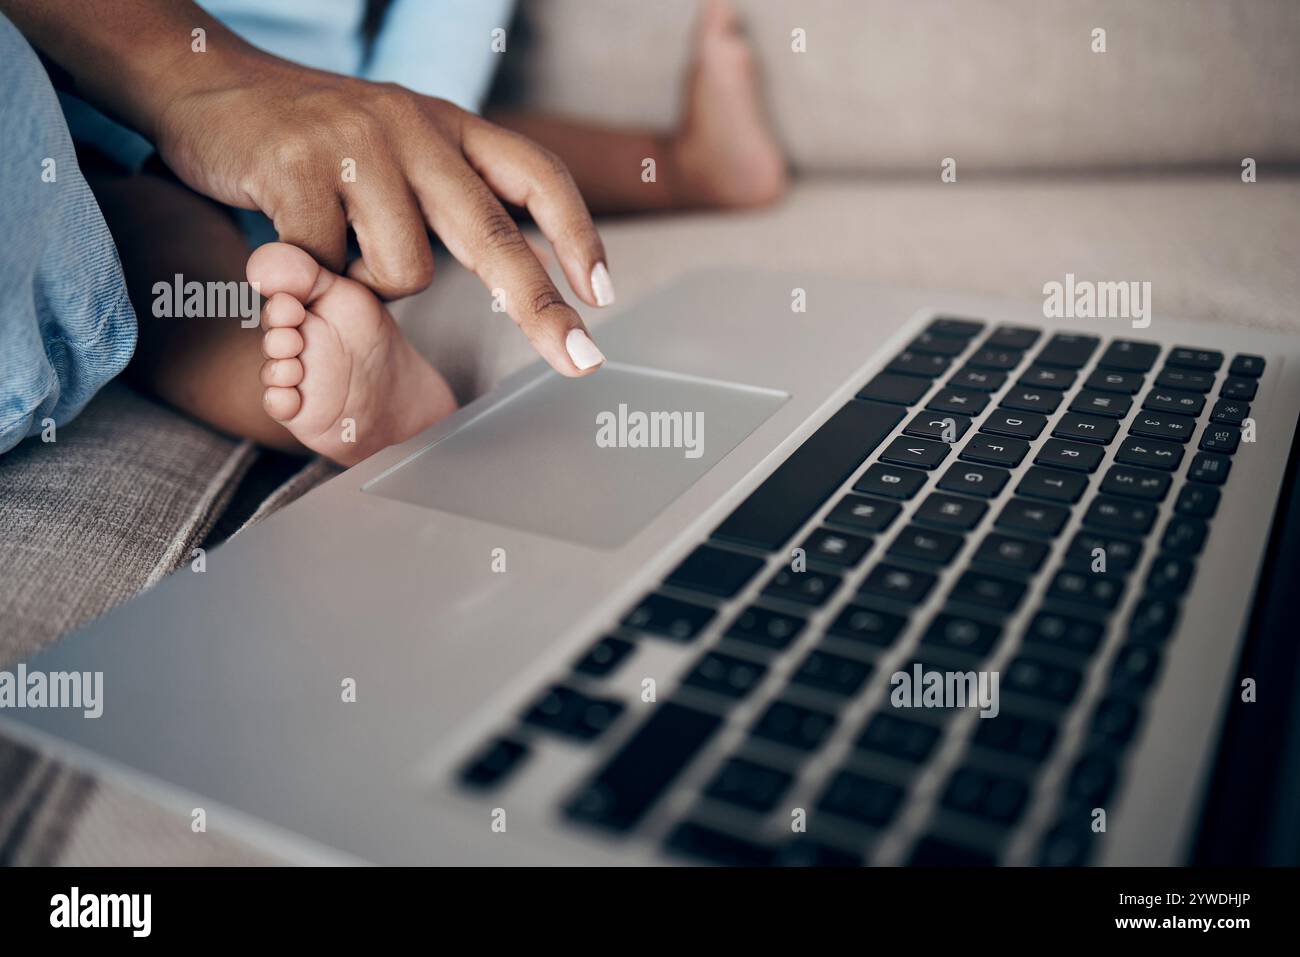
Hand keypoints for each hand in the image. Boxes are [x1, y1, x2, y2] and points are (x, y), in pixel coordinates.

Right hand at [156, 58, 611, 374]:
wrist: (203, 81)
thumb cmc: (312, 135)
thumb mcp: (396, 142)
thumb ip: (451, 193)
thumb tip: (525, 268)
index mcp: (448, 125)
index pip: (536, 174)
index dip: (578, 234)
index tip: (602, 294)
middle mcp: (414, 129)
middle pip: (495, 239)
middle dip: (542, 312)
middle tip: (580, 364)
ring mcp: (356, 147)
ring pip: (406, 271)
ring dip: (375, 286)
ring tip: (336, 248)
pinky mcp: (296, 170)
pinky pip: (332, 271)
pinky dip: (316, 279)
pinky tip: (293, 239)